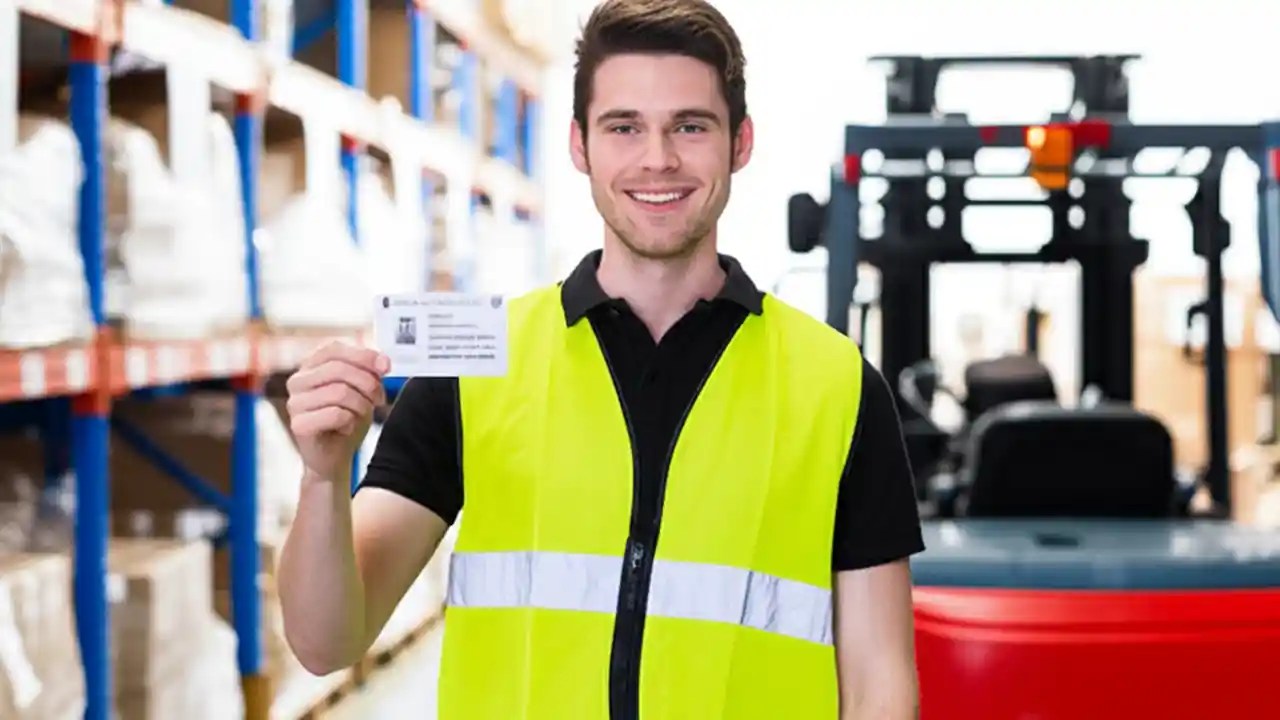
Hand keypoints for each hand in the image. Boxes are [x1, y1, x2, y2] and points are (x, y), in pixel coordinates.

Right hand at [285, 341, 389, 480]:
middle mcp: (297, 381)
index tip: (386, 368)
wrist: (334, 458)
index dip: (363, 355)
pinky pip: (335, 414)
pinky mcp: (299, 424)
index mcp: (310, 366)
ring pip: (339, 392)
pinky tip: (347, 428)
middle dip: (367, 384)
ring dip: (361, 405)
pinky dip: (350, 421)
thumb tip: (383, 362)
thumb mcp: (362, 390)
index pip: (334, 349)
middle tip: (378, 399)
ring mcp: (294, 403)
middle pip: (339, 369)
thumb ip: (369, 372)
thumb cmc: (347, 420)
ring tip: (362, 414)